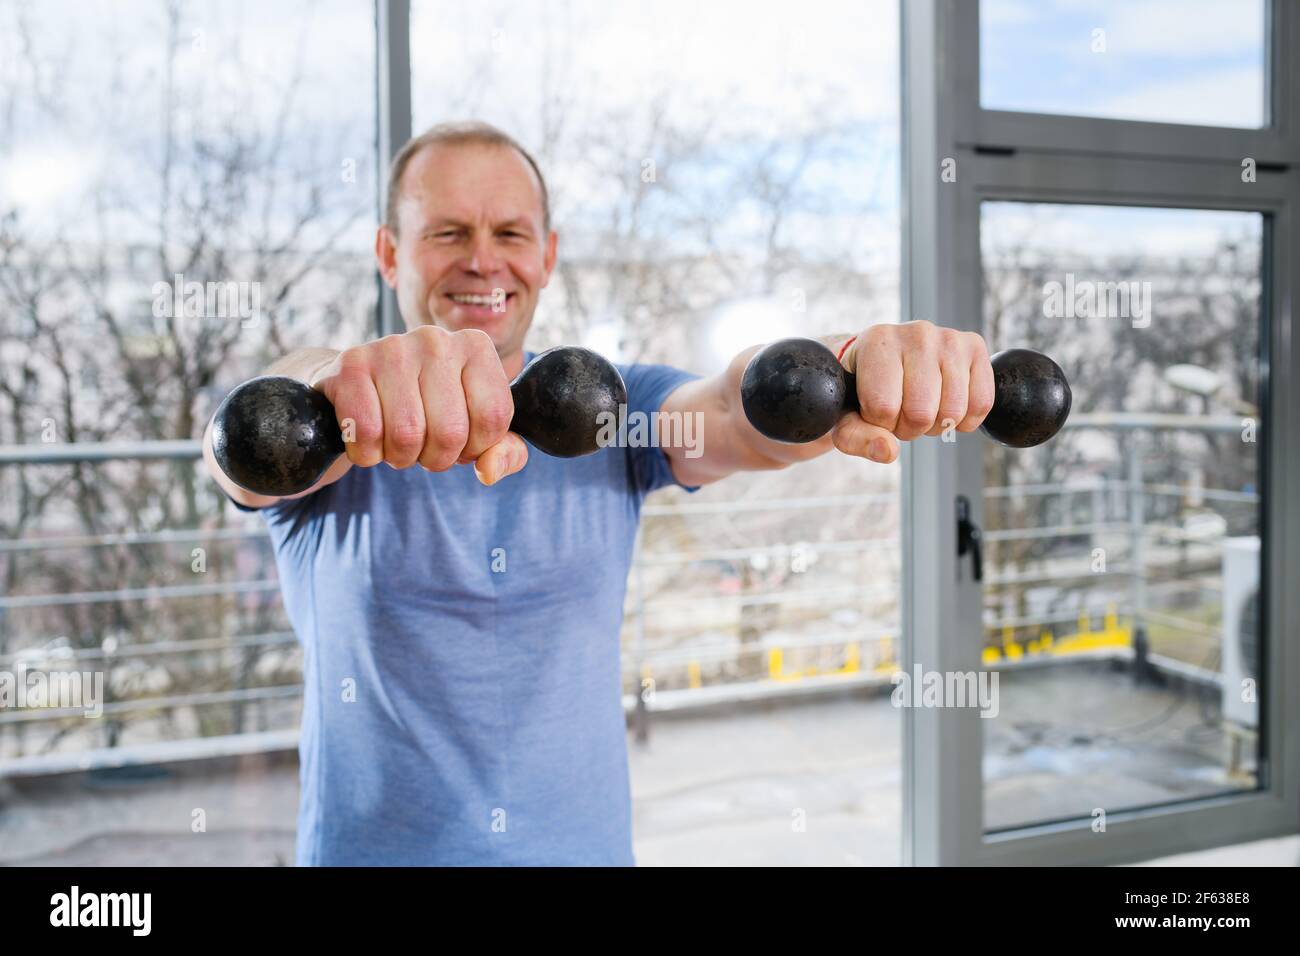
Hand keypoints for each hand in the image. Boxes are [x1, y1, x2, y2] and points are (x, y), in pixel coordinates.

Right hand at [308, 326, 526, 484]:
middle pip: (451, 432)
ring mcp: (392, 347)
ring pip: (407, 435)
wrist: (356, 388)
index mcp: (475, 347)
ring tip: (396, 441)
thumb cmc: (425, 410)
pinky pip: (367, 432)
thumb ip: (504, 452)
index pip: (493, 417)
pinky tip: (367, 438)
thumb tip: (491, 470)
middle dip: (436, 458)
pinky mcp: (351, 364)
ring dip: (400, 457)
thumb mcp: (475, 430)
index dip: (476, 447)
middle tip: (423, 446)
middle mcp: (436, 339)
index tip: (460, 441)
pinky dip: (367, 452)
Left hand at [830, 320, 994, 463]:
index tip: (874, 411)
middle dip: (908, 427)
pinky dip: (965, 420)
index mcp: (877, 342)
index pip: (883, 407)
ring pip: (953, 411)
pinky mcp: (975, 347)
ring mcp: (949, 338)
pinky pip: (981, 402)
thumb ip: (856, 437)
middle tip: (900, 412)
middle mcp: (916, 332)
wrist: (882, 359)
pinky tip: (945, 407)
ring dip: (936, 425)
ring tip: (920, 407)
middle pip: (921, 412)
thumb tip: (887, 451)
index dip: (879, 424)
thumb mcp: (844, 415)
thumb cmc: (860, 387)